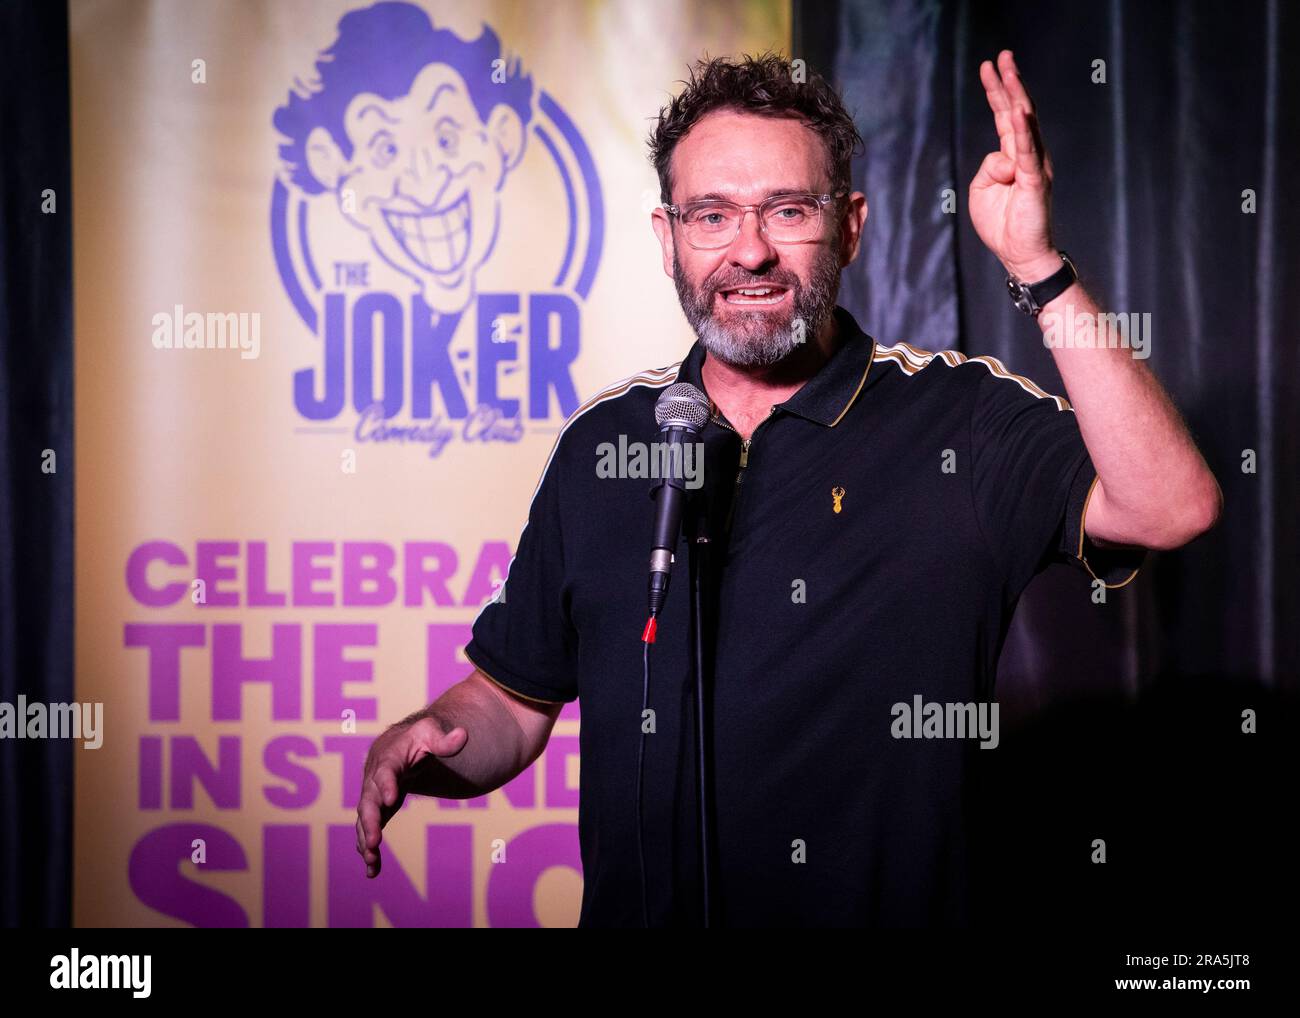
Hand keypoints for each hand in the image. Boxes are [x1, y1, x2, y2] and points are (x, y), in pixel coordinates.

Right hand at [355, 713, 467, 876]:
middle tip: (374, 842)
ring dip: (366, 841)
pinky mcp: (377, 811)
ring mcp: (373, 796)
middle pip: (368, 801)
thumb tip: (463, 735)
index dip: (387, 785)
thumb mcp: (431, 731)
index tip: (392, 800)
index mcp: (388, 758)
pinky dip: (369, 849)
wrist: (399, 744)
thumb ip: (444, 740)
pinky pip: (369, 830)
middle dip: (370, 822)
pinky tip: (373, 870)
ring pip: (365, 820)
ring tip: (372, 862)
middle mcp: (375, 779)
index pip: (385, 771)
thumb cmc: (417, 736)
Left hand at [969, 50, 1061, 281]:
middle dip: (1008, 82)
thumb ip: (988, 167)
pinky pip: (1028, 152)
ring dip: (1016, 96)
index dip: (997, 91)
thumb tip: (1000, 156)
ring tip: (1010, 72)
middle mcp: (1027, 155)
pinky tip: (1019, 112)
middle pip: (1017, 112)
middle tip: (1002, 55)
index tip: (989, 66)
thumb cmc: (1001, 223)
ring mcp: (1034, 166)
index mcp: (1012, 156)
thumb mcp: (981, 190)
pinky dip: (1023, 132)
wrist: (1019, 253)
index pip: (1005, 116)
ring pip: (1025, 125)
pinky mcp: (1035, 181)